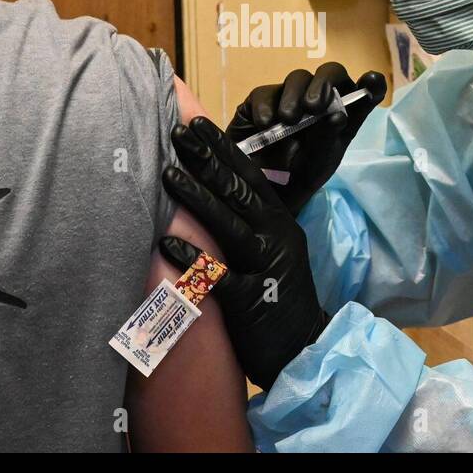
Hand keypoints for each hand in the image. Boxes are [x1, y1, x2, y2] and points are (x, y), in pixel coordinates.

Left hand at [160, 116, 328, 390]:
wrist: (306, 349)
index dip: (223, 149)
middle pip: (239, 192)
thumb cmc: (279, 297)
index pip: (250, 176)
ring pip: (229, 225)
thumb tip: (210, 190)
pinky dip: (192, 259)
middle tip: (178, 133)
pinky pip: (218, 277)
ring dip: (197, 198)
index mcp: (279, 222)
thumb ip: (248, 222)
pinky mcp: (252, 302)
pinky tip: (166, 243)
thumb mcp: (273, 250)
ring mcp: (265, 269)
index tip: (197, 124)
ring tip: (167, 174)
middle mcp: (276, 238)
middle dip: (207, 160)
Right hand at [228, 63, 385, 214]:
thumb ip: (327, 139)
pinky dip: (266, 105)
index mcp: (342, 116)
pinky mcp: (261, 102)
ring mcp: (289, 98)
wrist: (259, 192)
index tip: (371, 81)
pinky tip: (266, 124)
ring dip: (294, 95)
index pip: (363, 93)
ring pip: (298, 77)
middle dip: (324, 83)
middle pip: (330, 74)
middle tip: (314, 106)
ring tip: (288, 120)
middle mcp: (319, 102)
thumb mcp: (317, 164)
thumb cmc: (297, 178)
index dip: (371, 84)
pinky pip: (264, 92)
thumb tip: (337, 116)